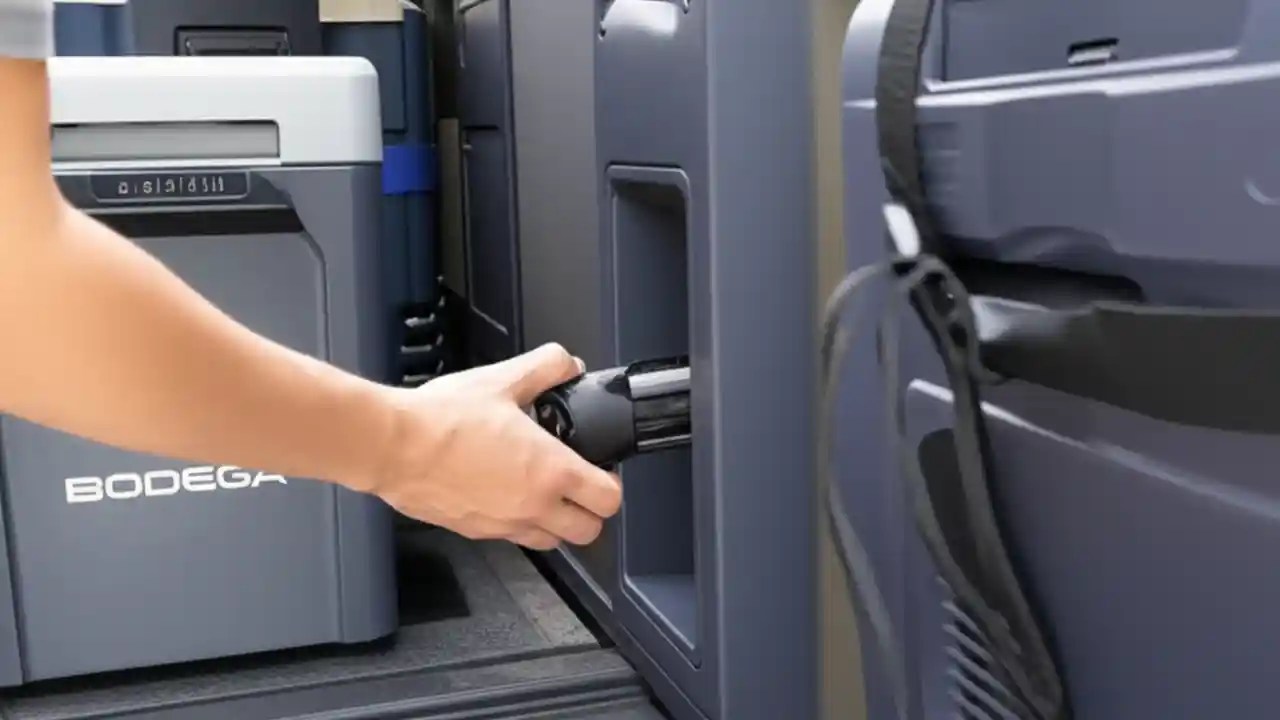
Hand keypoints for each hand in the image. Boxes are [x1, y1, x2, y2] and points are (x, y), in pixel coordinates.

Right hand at [367, 343, 622, 549]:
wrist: (392, 446)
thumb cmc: (441, 420)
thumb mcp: (502, 379)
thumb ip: (545, 368)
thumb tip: (567, 364)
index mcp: (550, 471)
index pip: (608, 500)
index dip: (611, 485)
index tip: (602, 471)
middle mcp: (532, 506)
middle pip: (588, 533)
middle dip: (590, 512)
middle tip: (579, 486)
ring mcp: (503, 525)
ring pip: (551, 542)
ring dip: (556, 523)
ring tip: (543, 492)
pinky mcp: (475, 532)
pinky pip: (512, 538)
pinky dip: (519, 523)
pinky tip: (504, 492)